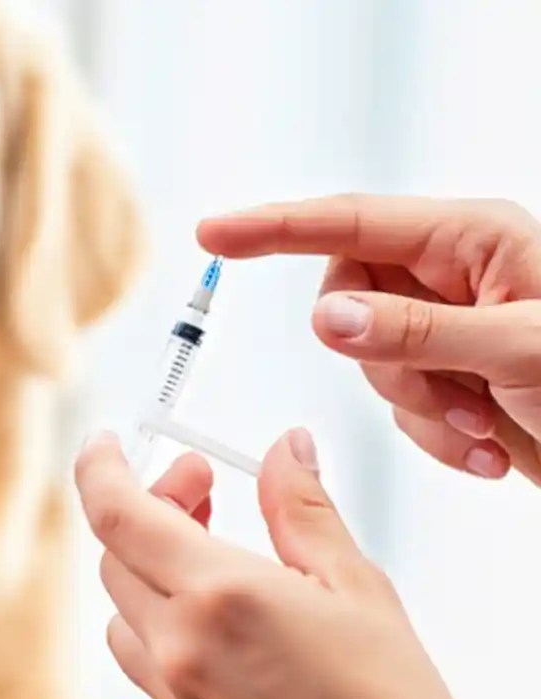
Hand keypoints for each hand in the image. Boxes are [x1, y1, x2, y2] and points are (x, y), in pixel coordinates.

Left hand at [75, 430, 459, 698]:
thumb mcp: (356, 587)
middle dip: (151, 506)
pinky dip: (159, 619)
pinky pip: (141, 657)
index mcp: (219, 595)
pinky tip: (212, 612)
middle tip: (203, 485)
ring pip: (120, 608)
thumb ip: (302, 510)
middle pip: (116, 554)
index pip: (115, 514)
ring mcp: (174, 691)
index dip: (99, 468)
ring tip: (210, 551)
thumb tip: (285, 449)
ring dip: (149, 567)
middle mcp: (179, 645)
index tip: (107, 444)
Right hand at [199, 195, 540, 483]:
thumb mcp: (521, 351)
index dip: (274, 228)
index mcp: (473, 239)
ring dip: (416, 406)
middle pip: (350, 299)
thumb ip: (418, 332)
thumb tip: (327, 317)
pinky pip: (397, 399)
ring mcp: (448, 324)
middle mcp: (453, 274)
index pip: (349, 222)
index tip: (214, 236)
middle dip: (382, 359)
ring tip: (480, 428)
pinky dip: (431, 433)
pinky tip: (483, 449)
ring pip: (368, 357)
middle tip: (442, 393)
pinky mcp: (449, 372)